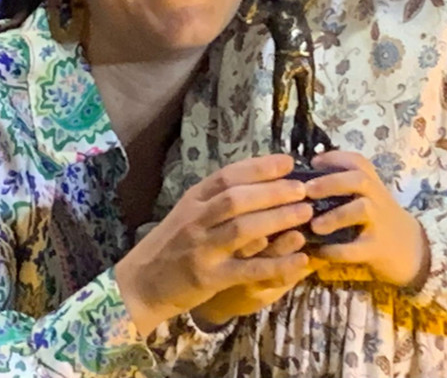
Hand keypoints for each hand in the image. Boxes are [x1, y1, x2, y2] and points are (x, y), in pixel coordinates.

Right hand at [114, 154, 313, 334]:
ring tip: (305, 213)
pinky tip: (300, 259)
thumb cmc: (170, 246)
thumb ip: (214, 201)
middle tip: (303, 189)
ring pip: (243, 229)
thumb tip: (256, 183)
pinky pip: (248, 269)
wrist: (141, 282)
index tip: (287, 162)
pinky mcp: (210, 277)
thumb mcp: (186, 214)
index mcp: (192, 200)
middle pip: (236, 199)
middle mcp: (196, 220)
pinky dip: (277, 264)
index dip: (259, 167)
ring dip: (277, 219)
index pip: (226, 176)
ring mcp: (202, 249)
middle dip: (273, 191)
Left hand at [303, 150, 428, 288]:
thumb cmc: (374, 218)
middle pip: (359, 179)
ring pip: (361, 210)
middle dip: (331, 182)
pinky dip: (337, 250)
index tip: (312, 163)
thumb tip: (295, 181)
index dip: (333, 158)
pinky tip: (319, 250)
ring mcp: (380, 222)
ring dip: (336, 215)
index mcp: (370, 182)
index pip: (356, 161)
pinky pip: (357, 248)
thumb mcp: (363, 196)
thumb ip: (339, 186)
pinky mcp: (378, 249)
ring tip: (315, 226)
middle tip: (307, 190)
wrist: (411, 248)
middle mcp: (377, 197)